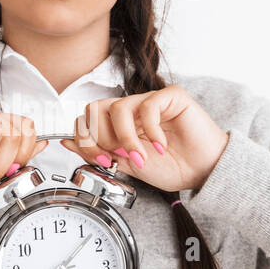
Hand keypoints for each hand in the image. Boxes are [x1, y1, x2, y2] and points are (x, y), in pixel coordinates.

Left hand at [57, 85, 228, 193]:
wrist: (203, 172)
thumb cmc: (172, 167)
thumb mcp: (127, 165)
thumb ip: (99, 153)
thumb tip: (66, 143)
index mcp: (118, 124)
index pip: (87, 120)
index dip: (87, 141)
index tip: (103, 161)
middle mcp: (131, 108)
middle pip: (95, 108)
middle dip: (102, 138)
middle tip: (119, 156)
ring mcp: (150, 100)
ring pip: (118, 108)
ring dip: (125, 138)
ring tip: (141, 155)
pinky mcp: (171, 96)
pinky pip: (147, 106)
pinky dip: (150, 131)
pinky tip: (160, 145)